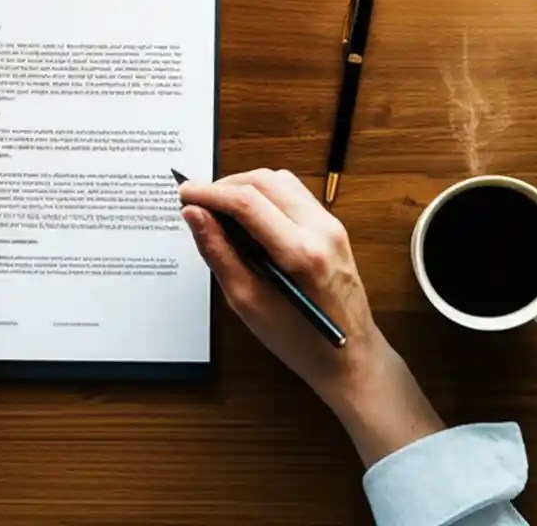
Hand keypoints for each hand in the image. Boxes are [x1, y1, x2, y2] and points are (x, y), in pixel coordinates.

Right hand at [180, 168, 442, 465]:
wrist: (351, 356)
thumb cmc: (300, 341)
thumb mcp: (247, 302)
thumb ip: (218, 253)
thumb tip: (194, 216)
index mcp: (301, 254)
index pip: (248, 202)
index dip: (210, 193)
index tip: (184, 194)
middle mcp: (322, 230)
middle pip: (265, 181)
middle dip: (225, 185)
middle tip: (197, 202)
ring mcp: (332, 226)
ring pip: (281, 180)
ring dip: (246, 186)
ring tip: (219, 208)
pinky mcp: (333, 228)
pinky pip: (294, 194)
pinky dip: (265, 195)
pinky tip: (247, 217)